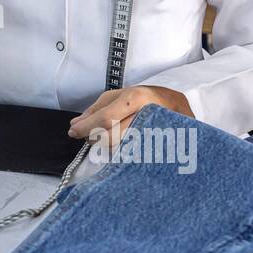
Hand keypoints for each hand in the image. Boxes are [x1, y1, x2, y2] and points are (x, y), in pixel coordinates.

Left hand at [68, 85, 191, 147]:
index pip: (105, 119)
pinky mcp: (162, 150)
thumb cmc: (145, 98)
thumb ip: (96, 109)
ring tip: (107, 137)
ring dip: (106, 147)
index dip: (86, 128)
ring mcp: (156, 135)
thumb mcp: (120, 94)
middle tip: (88, 136)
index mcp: (136, 98)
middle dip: (94, 139)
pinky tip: (120, 147)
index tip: (73, 132)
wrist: (179, 105)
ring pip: (121, 150)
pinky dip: (121, 154)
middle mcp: (146, 116)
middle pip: (112, 138)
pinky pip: (134, 158)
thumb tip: (75, 124)